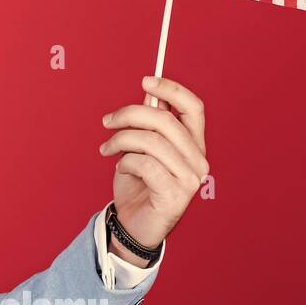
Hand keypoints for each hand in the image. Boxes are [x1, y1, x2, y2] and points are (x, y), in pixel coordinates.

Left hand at [99, 75, 208, 256]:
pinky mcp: (176, 195)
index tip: (145, 80)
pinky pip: (144, 164)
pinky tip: (120, 168)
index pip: (193, 108)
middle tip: (107, 121)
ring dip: (121, 140)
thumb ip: (149, 125)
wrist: (133, 224)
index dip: (171, 90)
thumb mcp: (141, 148)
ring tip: (107, 149)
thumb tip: (148, 95)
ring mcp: (190, 179)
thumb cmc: (138, 184)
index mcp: (193, 145)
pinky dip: (125, 162)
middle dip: (130, 114)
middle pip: (165, 121)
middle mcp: (198, 160)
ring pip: (151, 141)